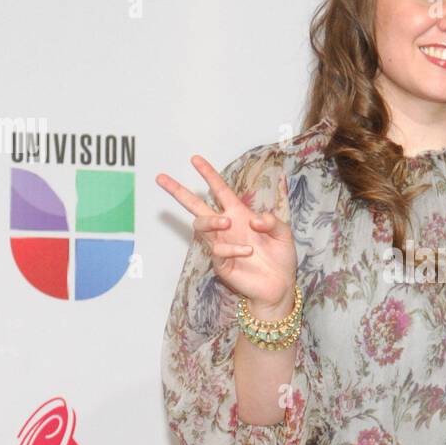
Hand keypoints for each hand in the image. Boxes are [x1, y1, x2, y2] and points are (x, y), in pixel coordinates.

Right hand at [155, 157, 297, 317]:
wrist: (280, 285)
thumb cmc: (280, 257)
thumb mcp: (283, 234)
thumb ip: (272, 222)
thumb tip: (255, 218)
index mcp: (239, 215)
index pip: (220, 190)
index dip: (209, 174)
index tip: (195, 159)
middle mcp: (226, 227)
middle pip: (196, 206)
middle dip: (178, 191)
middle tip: (162, 178)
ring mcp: (221, 244)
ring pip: (201, 225)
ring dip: (211, 220)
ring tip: (226, 221)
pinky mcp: (221, 263)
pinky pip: (218, 250)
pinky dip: (233, 248)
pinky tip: (247, 251)